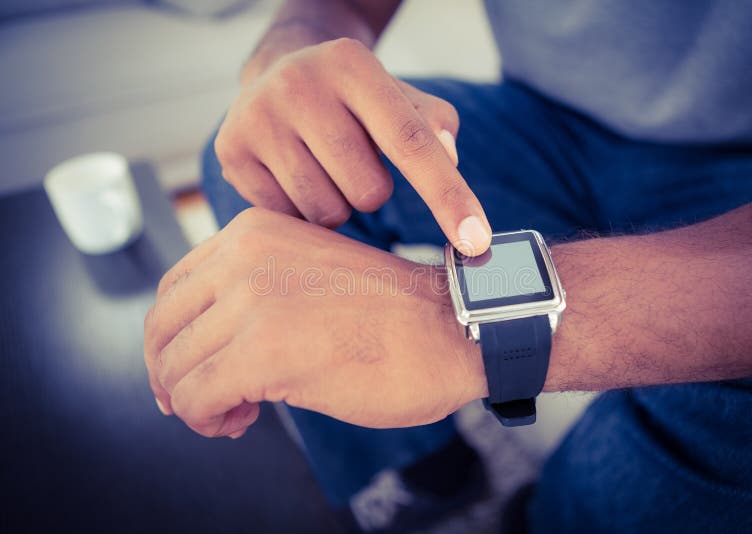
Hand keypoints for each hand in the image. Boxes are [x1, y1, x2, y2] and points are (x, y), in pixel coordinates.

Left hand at [143, 208, 486, 437]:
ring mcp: (252, 301)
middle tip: (201, 401)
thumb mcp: (307, 275)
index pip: (176, 288)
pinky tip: (241, 421)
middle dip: (172, 374)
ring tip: (233, 414)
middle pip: (163, 327)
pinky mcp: (264, 351)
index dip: (175, 338)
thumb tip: (199, 346)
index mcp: (254, 231)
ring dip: (194, 403)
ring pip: (175, 367)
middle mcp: (244, 256)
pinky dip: (206, 420)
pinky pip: (197, 398)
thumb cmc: (391, 315)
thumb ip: (254, 292)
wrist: (453, 329)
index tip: (196, 368)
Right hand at [215, 37, 490, 255]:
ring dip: (338, 203)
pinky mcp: (231, 153)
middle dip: (372, 190)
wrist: (274, 76)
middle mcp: (298, 85)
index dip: (449, 197)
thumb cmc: (352, 98)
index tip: (476, 243)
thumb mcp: (398, 97)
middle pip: (369, 192)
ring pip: (328, 212)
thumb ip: (435, 125)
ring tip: (321, 165)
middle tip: (352, 160)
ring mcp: (257, 119)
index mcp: (351, 65)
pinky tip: (292, 174)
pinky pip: (289, 220)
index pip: (411, 142)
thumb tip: (449, 158)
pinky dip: (302, 210)